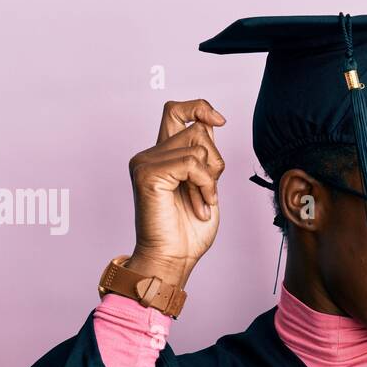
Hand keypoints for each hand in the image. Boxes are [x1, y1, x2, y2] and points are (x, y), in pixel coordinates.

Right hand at [126, 99, 227, 286]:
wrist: (172, 258)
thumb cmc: (188, 230)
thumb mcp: (205, 184)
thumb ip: (204, 156)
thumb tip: (211, 123)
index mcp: (162, 156)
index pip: (176, 110)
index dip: (199, 108)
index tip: (220, 121)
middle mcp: (150, 155)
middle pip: (196, 129)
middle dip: (214, 161)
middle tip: (208, 192)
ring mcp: (146, 162)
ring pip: (198, 146)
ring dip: (210, 178)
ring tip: (201, 202)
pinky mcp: (148, 173)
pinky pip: (193, 163)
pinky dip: (205, 184)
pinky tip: (200, 205)